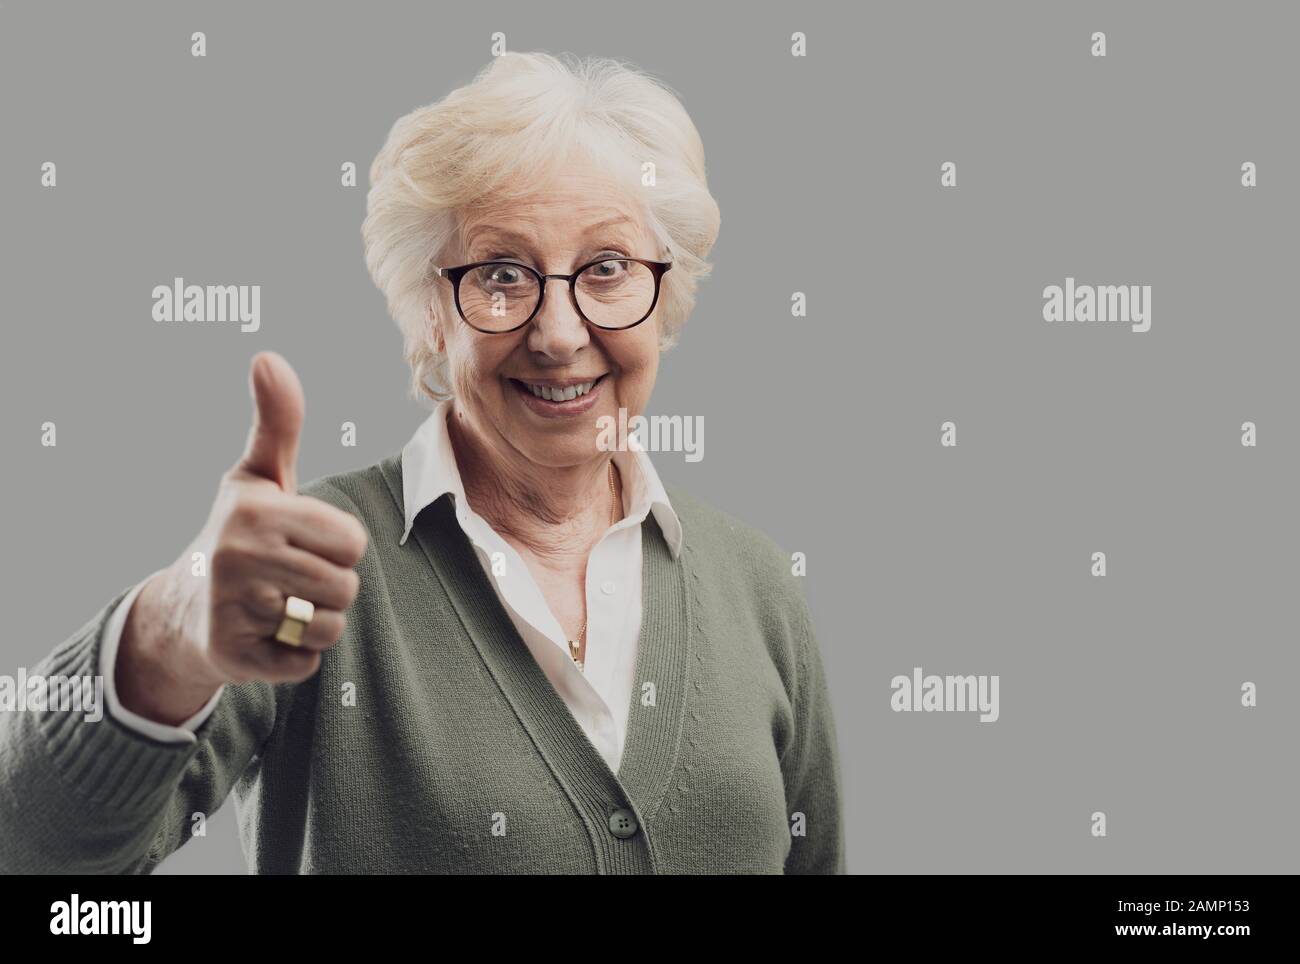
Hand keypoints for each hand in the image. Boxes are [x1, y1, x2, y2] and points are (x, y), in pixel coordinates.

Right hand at [117, 352, 367, 721]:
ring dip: (314, 622)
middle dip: (329, 587)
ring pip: (329, 625)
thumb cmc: (237, 534)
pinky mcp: (232, 657)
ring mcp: (233, 610)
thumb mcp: (257, 477)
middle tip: (291, 580)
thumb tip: (267, 356)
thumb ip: (276, 423)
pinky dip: (295, 656)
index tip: (304, 544)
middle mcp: (239, 558)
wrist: (182, 611)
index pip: (351, 541)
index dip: (338, 546)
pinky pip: (306, 662)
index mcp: (256, 512)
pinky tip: (265, 637)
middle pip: (345, 586)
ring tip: (279, 606)